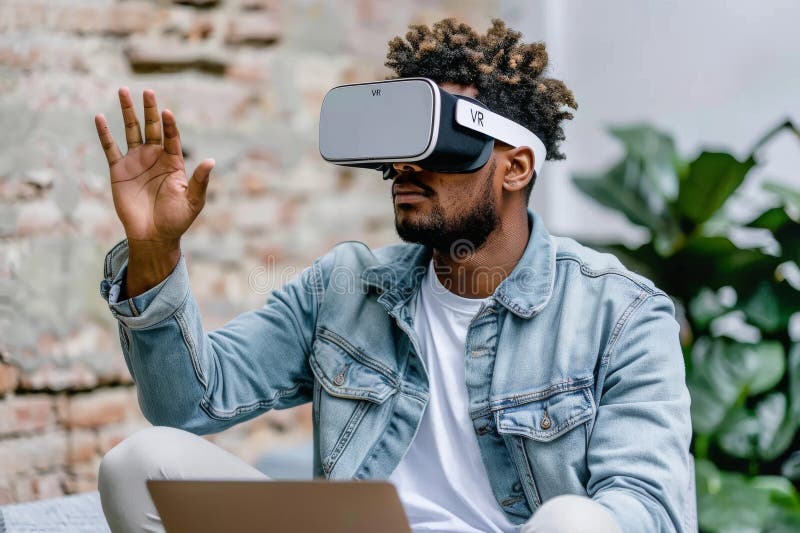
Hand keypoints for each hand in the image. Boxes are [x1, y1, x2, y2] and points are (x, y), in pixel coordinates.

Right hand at [94, 88, 213, 248]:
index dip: (169, 124)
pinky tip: (100, 118)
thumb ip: (200, 180)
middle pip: (151, 127)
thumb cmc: (176, 220)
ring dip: (127, 112)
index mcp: (173, 162)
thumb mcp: (193, 201)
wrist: (153, 236)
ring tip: (123, 91)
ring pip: (131, 131)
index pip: (171, 136)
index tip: (166, 112)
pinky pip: (110, 148)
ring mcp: (136, 162)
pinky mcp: (119, 171)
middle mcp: (154, 157)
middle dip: (149, 109)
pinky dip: (105, 134)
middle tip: (147, 90)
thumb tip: (210, 160)